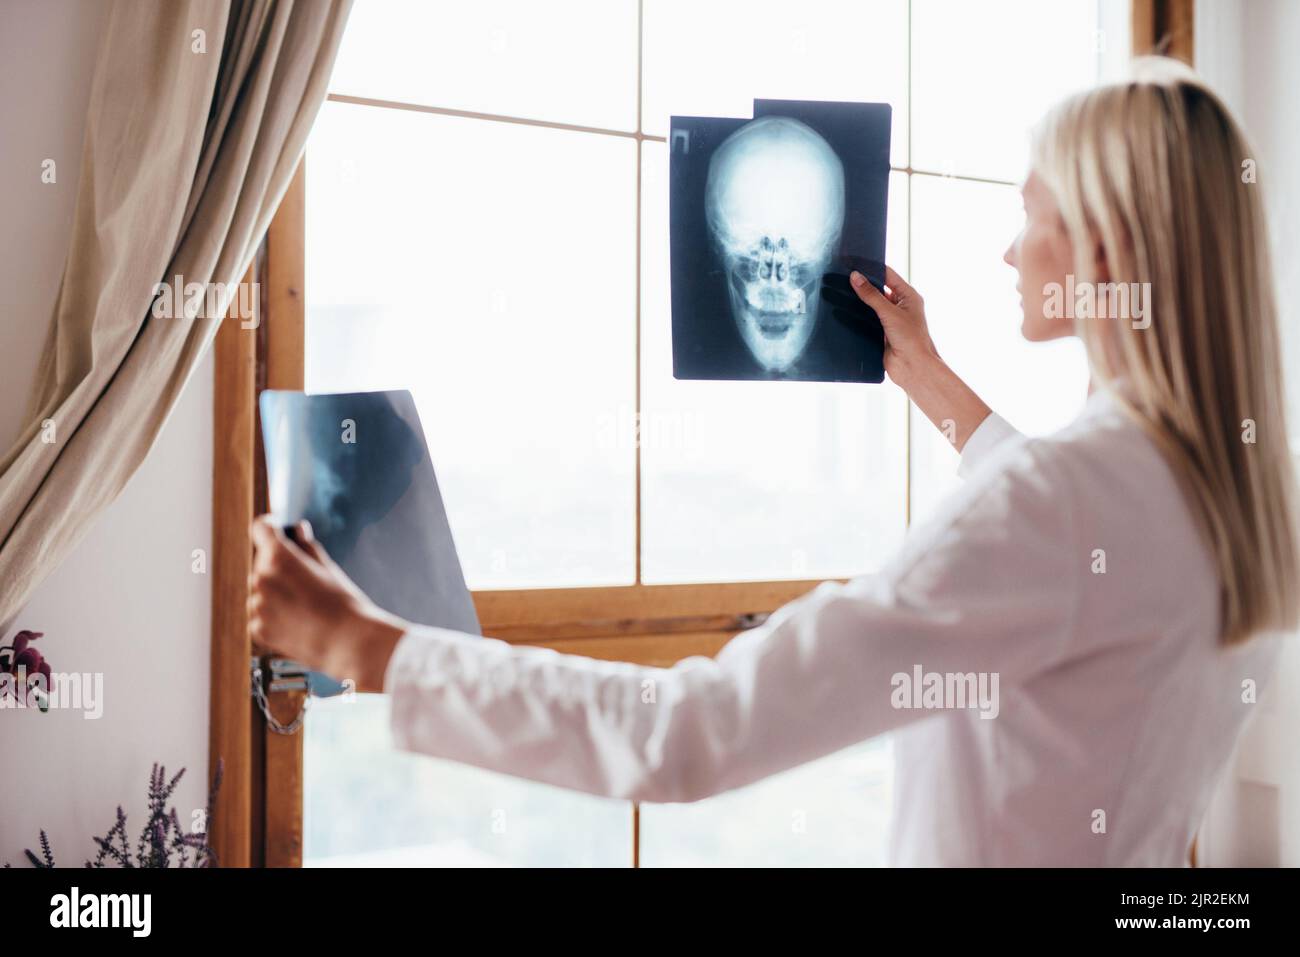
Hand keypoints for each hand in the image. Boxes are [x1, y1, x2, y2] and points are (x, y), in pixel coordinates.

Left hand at [248, 518, 406, 691]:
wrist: (348, 642)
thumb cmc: (342, 604)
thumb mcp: (328, 568)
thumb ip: (306, 546)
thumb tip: (298, 531)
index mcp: (278, 557)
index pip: (261, 528)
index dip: (271, 527)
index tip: (276, 531)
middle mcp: (261, 579)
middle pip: (261, 562)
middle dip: (277, 565)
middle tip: (303, 578)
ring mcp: (257, 605)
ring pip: (260, 589)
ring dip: (274, 591)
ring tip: (303, 603)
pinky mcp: (258, 629)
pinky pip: (259, 614)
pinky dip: (272, 614)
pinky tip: (297, 619)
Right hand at [848, 265, 941, 390]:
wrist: (912, 368)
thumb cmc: (911, 339)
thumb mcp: (890, 313)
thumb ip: (871, 295)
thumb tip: (855, 277)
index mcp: (908, 296)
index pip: (888, 275)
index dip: (872, 268)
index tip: (854, 263)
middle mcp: (900, 306)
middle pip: (878, 290)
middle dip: (862, 285)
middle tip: (842, 276)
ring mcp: (890, 320)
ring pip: (870, 306)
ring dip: (857, 301)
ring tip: (838, 292)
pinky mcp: (881, 333)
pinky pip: (866, 321)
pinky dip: (856, 317)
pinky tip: (841, 312)